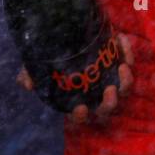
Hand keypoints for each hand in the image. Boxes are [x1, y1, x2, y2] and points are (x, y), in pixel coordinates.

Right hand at [16, 33, 135, 122]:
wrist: (70, 37)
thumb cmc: (54, 59)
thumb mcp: (38, 68)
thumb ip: (30, 75)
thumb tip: (25, 82)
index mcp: (78, 101)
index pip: (80, 118)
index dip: (80, 117)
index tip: (80, 108)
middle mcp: (97, 95)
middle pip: (108, 108)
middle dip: (110, 103)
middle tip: (109, 90)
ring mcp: (112, 80)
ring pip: (125, 89)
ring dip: (126, 81)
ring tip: (122, 67)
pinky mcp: (121, 63)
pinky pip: (129, 62)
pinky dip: (127, 52)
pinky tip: (119, 38)